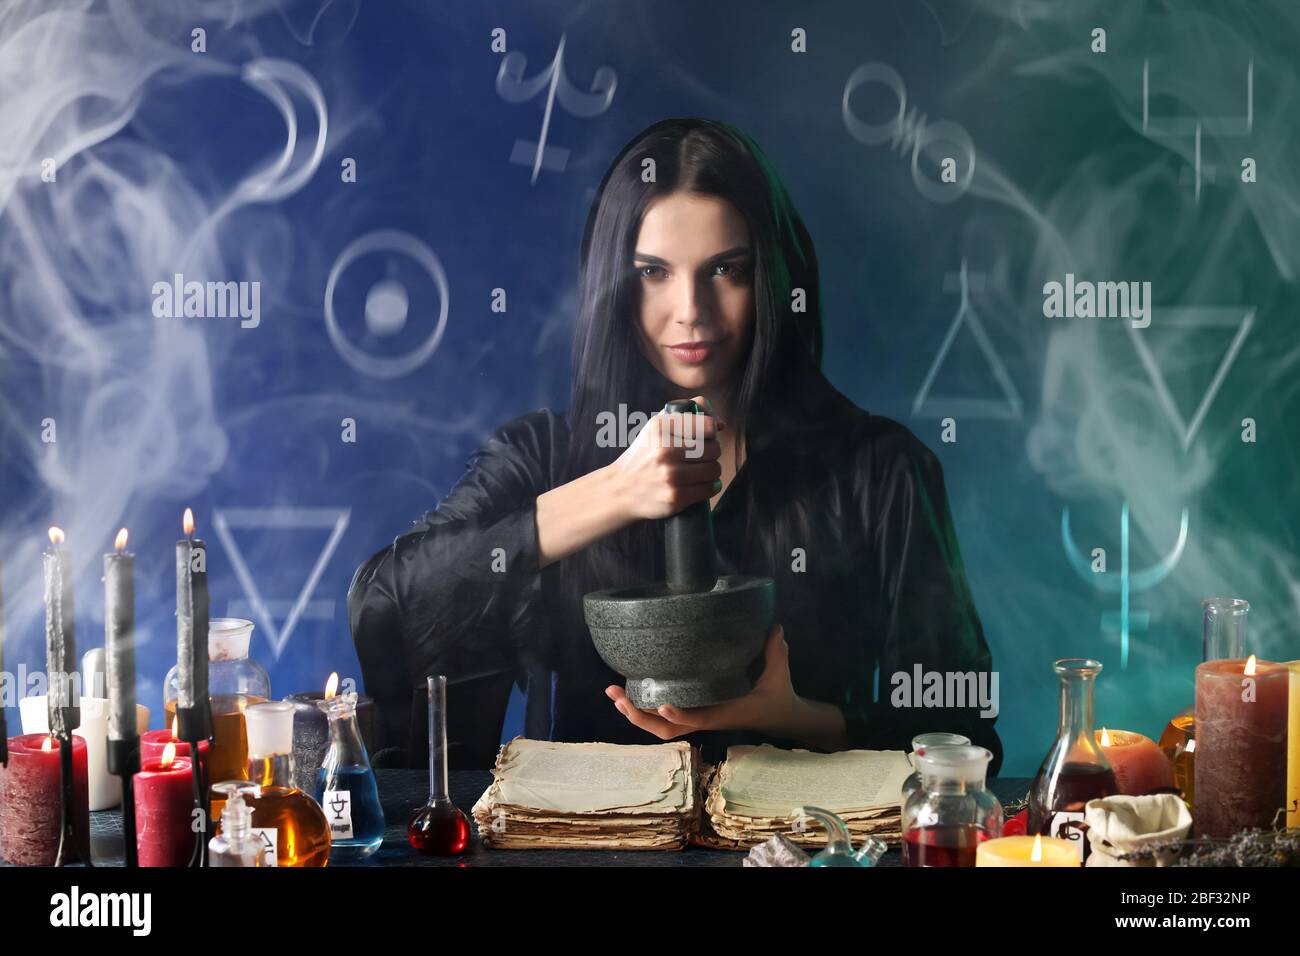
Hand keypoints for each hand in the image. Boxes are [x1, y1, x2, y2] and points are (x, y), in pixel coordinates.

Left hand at [605, 624, 796, 739]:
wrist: (778, 716)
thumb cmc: (777, 694)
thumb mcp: (779, 673)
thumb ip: (776, 651)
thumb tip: (775, 628)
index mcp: (726, 713)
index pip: (700, 719)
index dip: (681, 714)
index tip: (662, 705)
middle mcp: (706, 718)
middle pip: (667, 728)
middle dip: (639, 715)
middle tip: (616, 695)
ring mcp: (697, 717)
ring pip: (661, 726)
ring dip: (634, 712)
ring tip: (613, 693)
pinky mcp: (693, 711)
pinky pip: (664, 717)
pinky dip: (643, 708)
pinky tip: (627, 691)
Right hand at [608, 395, 722, 520]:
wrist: (620, 490)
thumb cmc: (644, 455)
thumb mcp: (657, 426)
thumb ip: (687, 413)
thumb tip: (721, 423)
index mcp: (661, 428)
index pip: (708, 425)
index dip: (711, 432)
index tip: (706, 437)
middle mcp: (665, 451)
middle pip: (714, 449)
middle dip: (711, 453)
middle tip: (700, 457)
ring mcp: (670, 476)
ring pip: (714, 469)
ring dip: (711, 471)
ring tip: (699, 471)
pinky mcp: (675, 498)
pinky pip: (709, 489)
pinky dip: (709, 487)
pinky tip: (699, 484)